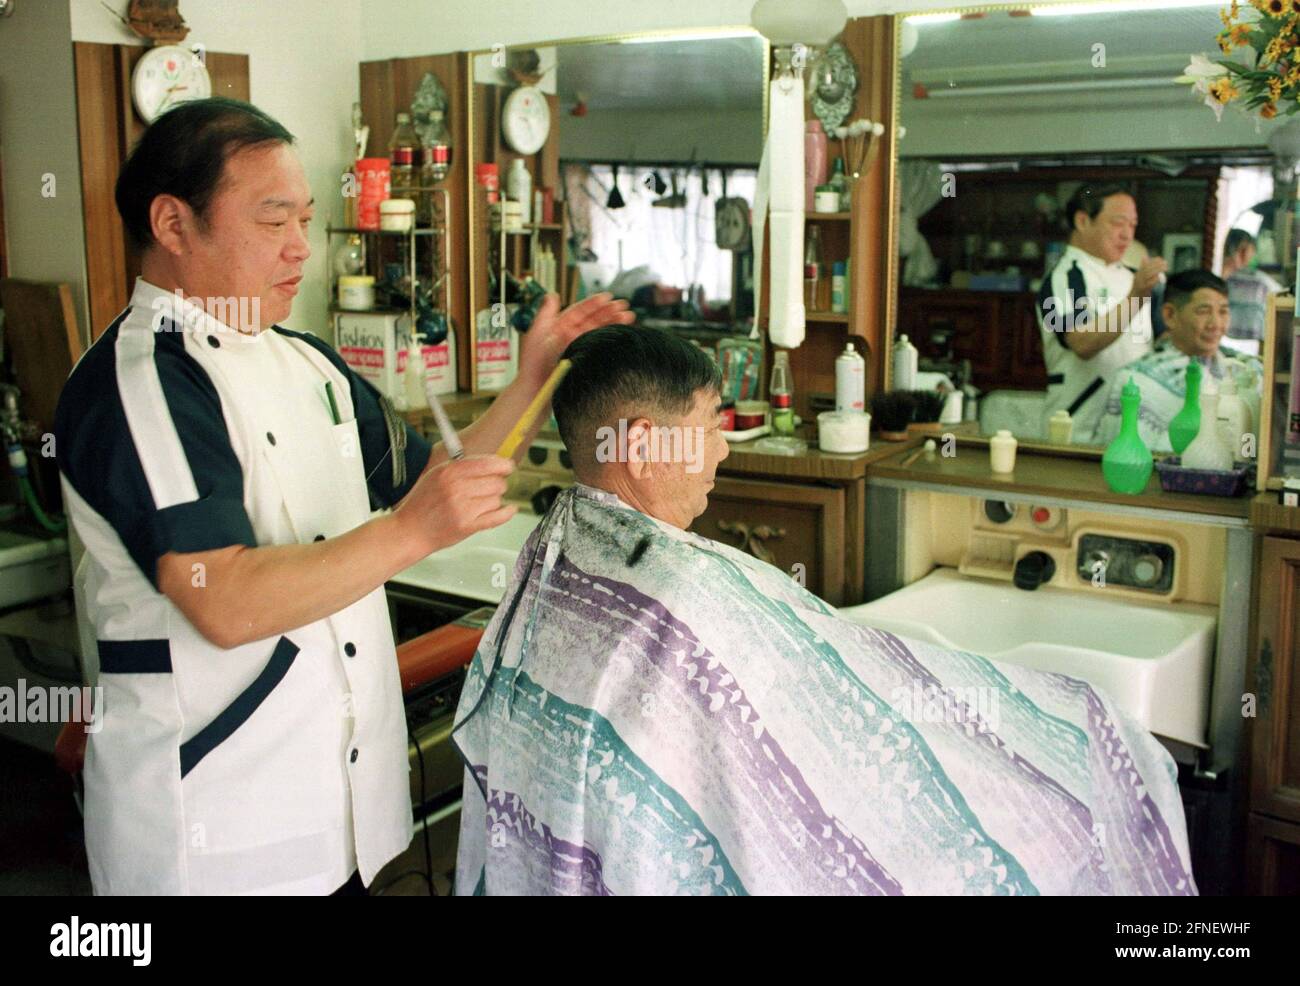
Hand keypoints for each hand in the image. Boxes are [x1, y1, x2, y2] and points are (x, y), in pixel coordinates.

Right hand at [394, 454, 515, 554]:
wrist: (410, 530)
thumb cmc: (423, 503)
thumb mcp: (436, 475)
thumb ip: (462, 467)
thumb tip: (492, 463)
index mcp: (449, 472)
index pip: (486, 463)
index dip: (502, 465)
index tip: (507, 467)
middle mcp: (456, 488)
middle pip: (496, 482)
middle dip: (497, 484)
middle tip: (490, 488)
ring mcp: (462, 508)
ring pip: (496, 499)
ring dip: (493, 501)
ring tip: (479, 504)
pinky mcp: (467, 526)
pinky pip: (497, 517)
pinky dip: (507, 513)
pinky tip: (509, 509)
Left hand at [518, 292, 634, 381]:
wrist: (537, 387)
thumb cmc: (533, 362)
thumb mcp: (537, 333)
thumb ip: (546, 313)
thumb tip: (552, 295)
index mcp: (562, 326)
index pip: (580, 311)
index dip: (593, 303)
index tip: (607, 297)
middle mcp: (573, 335)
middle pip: (594, 320)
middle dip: (609, 311)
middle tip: (623, 305)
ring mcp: (581, 347)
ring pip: (600, 331)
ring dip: (614, 323)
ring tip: (629, 317)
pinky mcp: (587, 359)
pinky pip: (601, 346)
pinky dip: (612, 339)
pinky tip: (622, 333)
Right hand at [1129, 257, 1167, 297]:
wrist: (1132, 302)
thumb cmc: (1138, 290)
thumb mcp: (1140, 279)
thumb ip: (1143, 270)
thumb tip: (1145, 258)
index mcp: (1138, 275)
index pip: (1145, 265)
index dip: (1153, 261)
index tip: (1160, 258)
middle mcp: (1138, 278)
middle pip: (1147, 269)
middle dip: (1157, 264)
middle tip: (1165, 262)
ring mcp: (1140, 284)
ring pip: (1149, 274)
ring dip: (1157, 270)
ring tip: (1165, 268)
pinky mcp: (1143, 290)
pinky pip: (1149, 283)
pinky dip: (1155, 280)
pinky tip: (1160, 277)